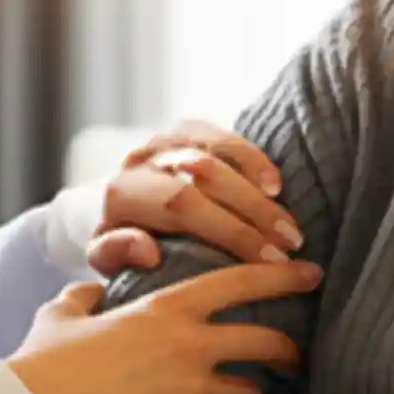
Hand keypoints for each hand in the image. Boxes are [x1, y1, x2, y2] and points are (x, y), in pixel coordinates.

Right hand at [8, 261, 322, 393]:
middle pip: (266, 345)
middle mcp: (187, 350)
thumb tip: (89, 295)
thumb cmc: (44, 364)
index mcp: (163, 310)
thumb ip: (83, 299)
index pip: (239, 284)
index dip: (282, 277)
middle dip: (288, 351)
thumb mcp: (61, 317)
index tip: (311, 273)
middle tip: (293, 355)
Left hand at [87, 120, 304, 275]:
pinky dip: (250, 157)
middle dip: (254, 211)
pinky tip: (274, 184)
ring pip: (216, 149)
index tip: (269, 263)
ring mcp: (164, 140)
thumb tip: (148, 251)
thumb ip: (116, 254)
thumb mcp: (103, 258)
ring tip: (288, 222)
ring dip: (257, 183)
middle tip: (291, 246)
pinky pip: (221, 135)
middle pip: (206, 174)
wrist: (102, 203)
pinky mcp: (184, 129)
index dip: (231, 232)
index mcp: (121, 193)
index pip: (183, 205)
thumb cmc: (114, 241)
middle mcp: (143, 160)